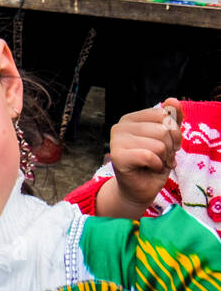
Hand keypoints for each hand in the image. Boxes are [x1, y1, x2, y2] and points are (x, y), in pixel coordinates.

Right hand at [97, 99, 181, 217]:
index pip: (163, 115)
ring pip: (158, 144)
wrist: (140, 190)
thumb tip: (173, 100)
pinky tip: (149, 169)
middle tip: (161, 158)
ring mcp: (116, 141)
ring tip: (155, 164)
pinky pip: (150, 156)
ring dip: (163, 159)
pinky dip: (156, 166)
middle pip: (163, 130)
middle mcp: (120, 126)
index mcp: (131, 119)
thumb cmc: (154, 164)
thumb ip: (172, 119)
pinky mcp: (117, 156)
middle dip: (170, 148)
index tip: (167, 145)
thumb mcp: (168, 139)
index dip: (173, 133)